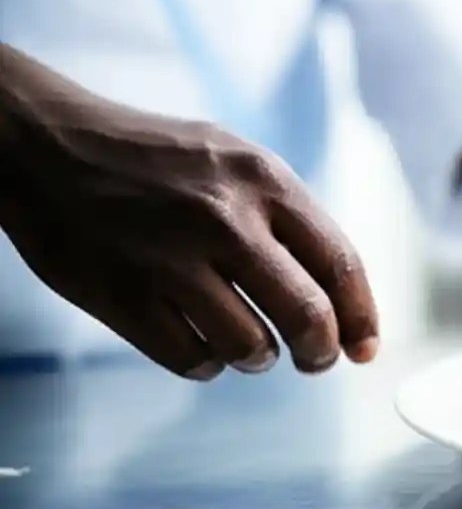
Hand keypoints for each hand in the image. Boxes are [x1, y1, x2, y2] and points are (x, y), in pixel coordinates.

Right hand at [0, 44, 376, 378]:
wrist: (49, 144)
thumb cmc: (152, 157)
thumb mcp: (235, 159)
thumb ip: (287, 215)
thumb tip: (338, 290)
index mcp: (264, 181)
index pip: (339, 263)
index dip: (362, 316)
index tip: (365, 348)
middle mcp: (226, 219)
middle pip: (307, 316)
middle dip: (319, 352)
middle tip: (314, 360)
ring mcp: (173, 260)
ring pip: (250, 347)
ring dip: (258, 358)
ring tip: (248, 344)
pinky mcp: (125, 296)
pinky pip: (191, 359)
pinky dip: (206, 364)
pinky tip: (201, 343)